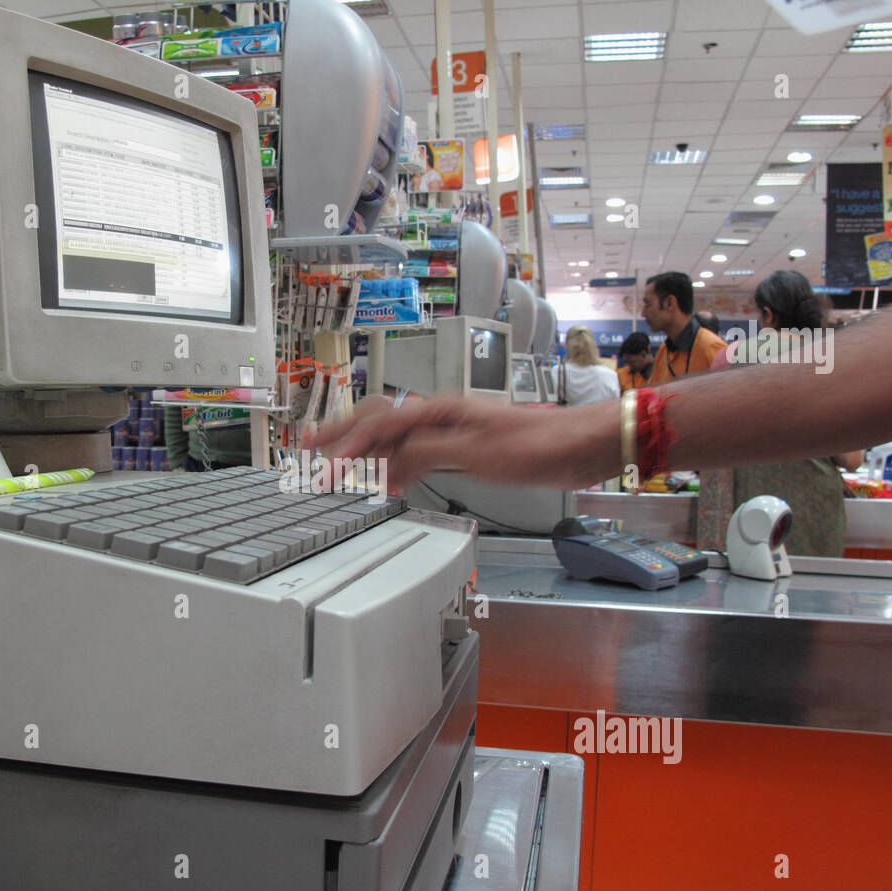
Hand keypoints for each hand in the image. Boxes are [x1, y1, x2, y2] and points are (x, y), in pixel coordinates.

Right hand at [308, 394, 622, 491]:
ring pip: (395, 438)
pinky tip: (387, 478)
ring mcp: (453, 432)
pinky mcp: (466, 448)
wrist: (581, 445)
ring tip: (338, 466)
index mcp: (439, 412)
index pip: (378, 425)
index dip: (346, 445)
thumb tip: (388, 460)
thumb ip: (429, 453)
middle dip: (342, 437)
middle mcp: (441, 417)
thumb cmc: (540, 444)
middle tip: (310, 450)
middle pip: (379, 422)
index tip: (323, 467)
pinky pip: (417, 453)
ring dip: (365, 452)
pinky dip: (394, 466)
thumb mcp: (479, 453)